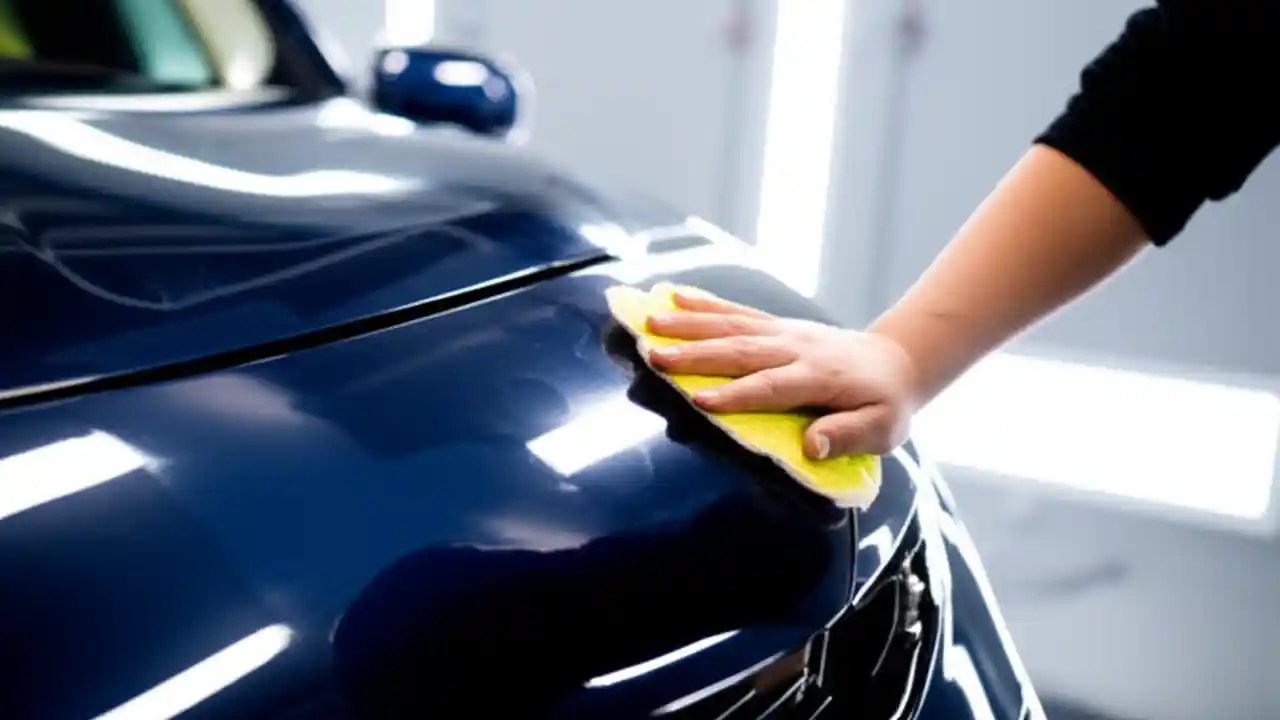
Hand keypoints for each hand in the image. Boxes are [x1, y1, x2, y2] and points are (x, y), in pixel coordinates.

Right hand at [645, 290, 920, 459]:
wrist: (897, 361)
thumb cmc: (885, 404)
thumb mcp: (882, 429)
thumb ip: (847, 436)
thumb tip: (811, 446)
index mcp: (820, 377)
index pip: (773, 386)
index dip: (737, 395)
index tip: (700, 401)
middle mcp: (797, 348)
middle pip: (741, 350)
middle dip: (696, 354)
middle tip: (654, 357)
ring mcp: (785, 332)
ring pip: (733, 325)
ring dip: (690, 324)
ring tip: (651, 322)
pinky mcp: (777, 325)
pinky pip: (738, 311)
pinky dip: (705, 304)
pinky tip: (674, 297)